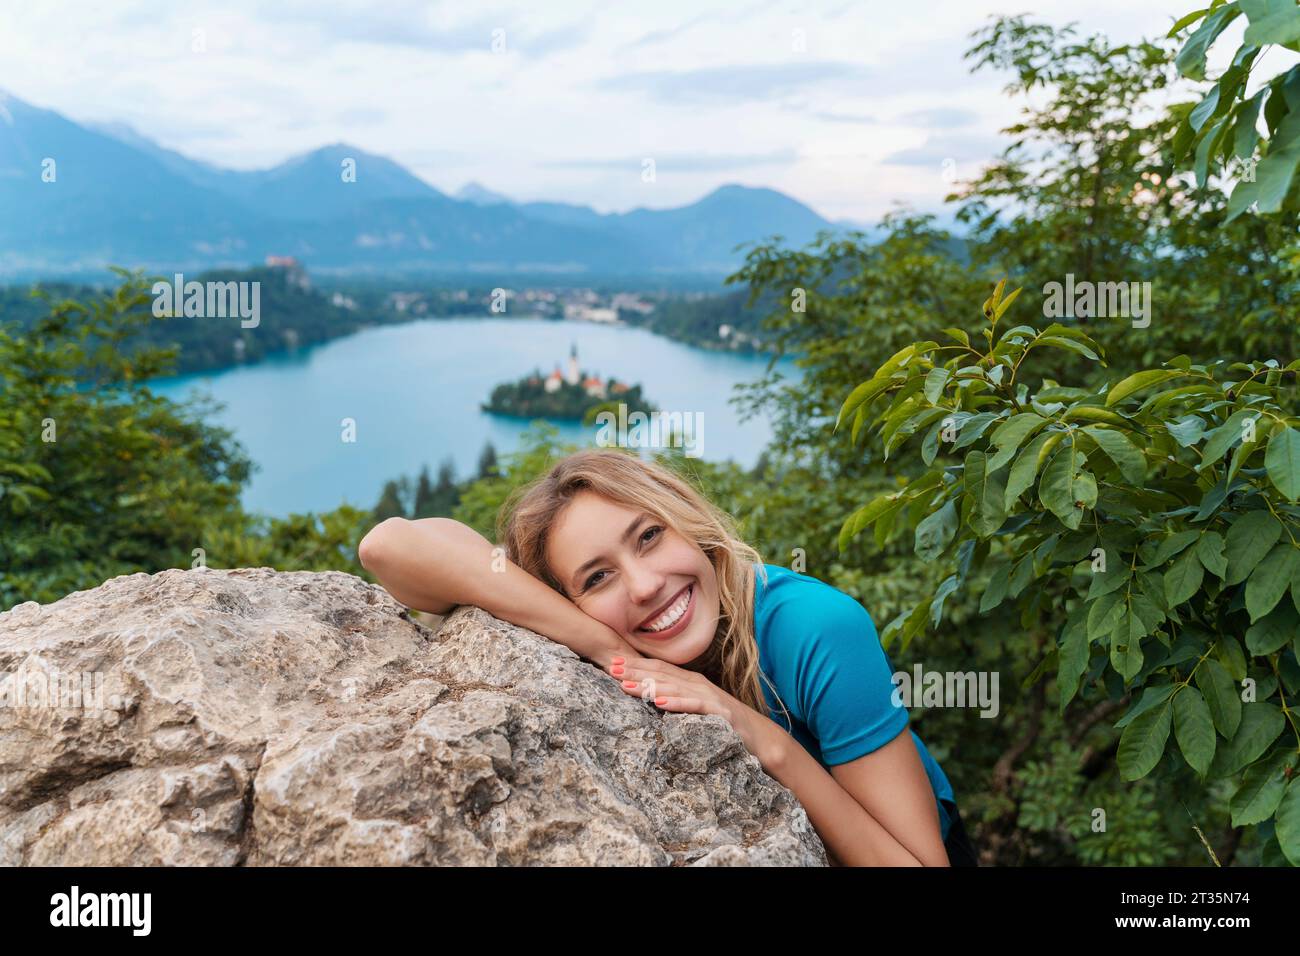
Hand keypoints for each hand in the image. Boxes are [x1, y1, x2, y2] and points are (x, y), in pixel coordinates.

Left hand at [604, 655, 764, 755]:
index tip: (611, 664)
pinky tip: (660, 702)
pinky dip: (677, 702)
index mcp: (691, 682)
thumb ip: (676, 700)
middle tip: (610, 669)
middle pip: (661, 675)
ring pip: (674, 688)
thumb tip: (649, 698)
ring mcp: (709, 696)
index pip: (658, 670)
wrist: (759, 737)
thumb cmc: (724, 724)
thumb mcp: (696, 708)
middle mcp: (698, 684)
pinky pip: (695, 705)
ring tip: (626, 685)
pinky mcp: (719, 711)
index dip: (635, 665)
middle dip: (634, 671)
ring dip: (648, 685)